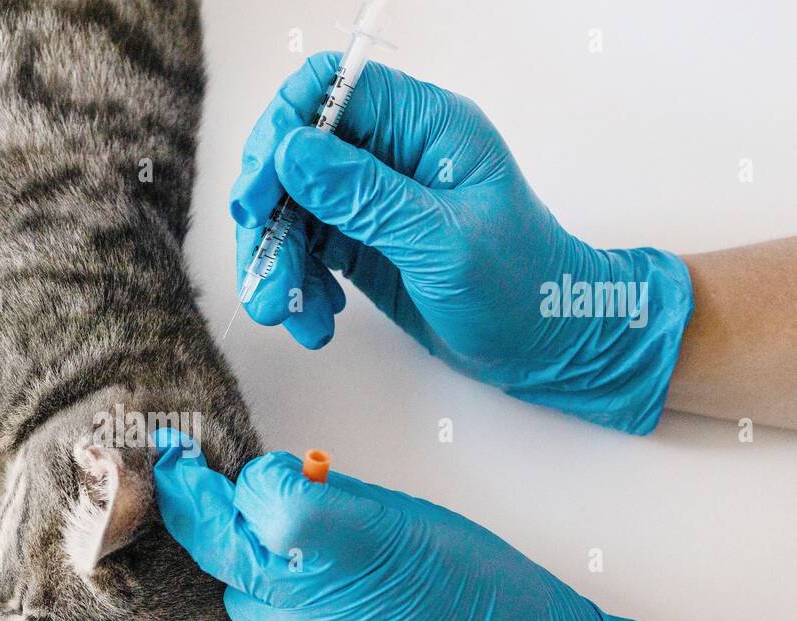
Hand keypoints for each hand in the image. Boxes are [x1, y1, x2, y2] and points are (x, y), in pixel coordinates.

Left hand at [153, 429, 715, 620]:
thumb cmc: (491, 595)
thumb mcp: (417, 520)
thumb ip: (330, 503)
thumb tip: (257, 490)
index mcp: (372, 552)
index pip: (267, 505)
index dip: (245, 487)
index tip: (228, 477)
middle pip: (238, 563)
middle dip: (230, 533)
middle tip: (216, 504)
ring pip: (247, 617)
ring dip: (266, 594)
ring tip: (326, 593)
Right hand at [232, 53, 694, 433]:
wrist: (548, 343)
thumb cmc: (523, 287)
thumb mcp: (443, 243)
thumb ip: (366, 197)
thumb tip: (293, 153)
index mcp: (425, 126)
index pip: (330, 90)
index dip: (282, 132)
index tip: (259, 193)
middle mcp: (394, 153)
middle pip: (296, 156)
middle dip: (270, 218)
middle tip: (265, 276)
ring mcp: (373, 197)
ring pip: (292, 208)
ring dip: (278, 263)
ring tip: (286, 312)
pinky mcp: (362, 240)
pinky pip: (305, 249)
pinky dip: (298, 284)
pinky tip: (315, 317)